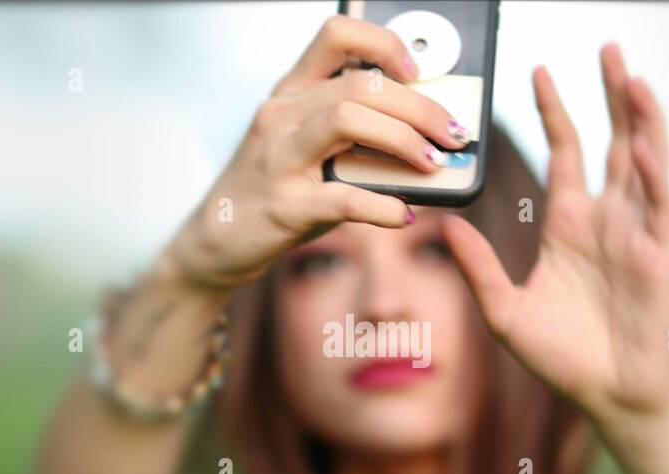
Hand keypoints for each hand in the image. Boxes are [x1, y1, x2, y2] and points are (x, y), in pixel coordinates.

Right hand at [167, 14, 469, 290]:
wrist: (216, 242)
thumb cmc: (274, 190)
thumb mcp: (305, 146)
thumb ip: (352, 132)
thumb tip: (425, 135)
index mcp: (291, 92)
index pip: (337, 36)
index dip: (385, 44)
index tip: (418, 71)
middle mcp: (282, 115)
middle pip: (360, 85)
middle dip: (419, 106)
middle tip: (452, 134)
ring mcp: (279, 158)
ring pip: (348, 120)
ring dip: (403, 139)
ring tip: (433, 164)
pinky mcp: (284, 205)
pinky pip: (343, 198)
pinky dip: (382, 206)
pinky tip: (404, 214)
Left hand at [443, 44, 668, 437]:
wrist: (608, 396)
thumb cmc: (563, 357)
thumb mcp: (505, 312)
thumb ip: (478, 269)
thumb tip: (445, 226)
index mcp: (569, 225)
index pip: (565, 152)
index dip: (555, 111)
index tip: (540, 69)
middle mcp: (606, 219)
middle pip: (612, 141)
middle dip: (611, 95)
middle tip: (608, 48)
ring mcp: (636, 234)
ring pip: (644, 162)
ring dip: (642, 120)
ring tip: (633, 77)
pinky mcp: (659, 257)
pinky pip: (656, 207)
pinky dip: (649, 175)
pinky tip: (638, 146)